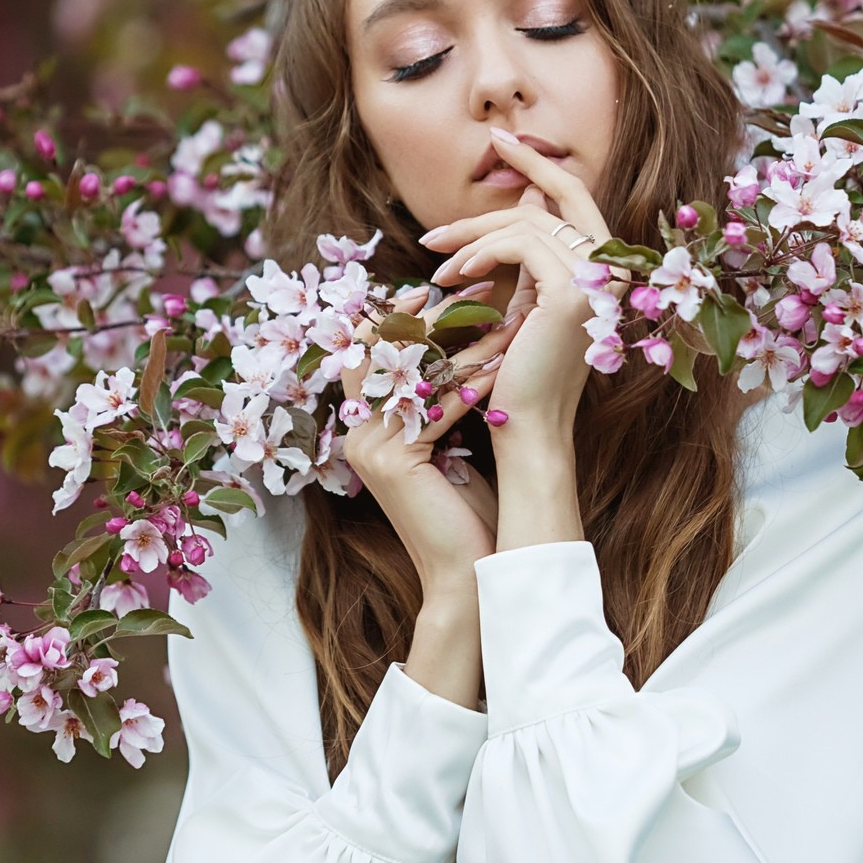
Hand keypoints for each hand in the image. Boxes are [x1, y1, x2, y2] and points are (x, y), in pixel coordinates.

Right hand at [340, 286, 517, 597]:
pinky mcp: (393, 462)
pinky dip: (469, 387)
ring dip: (464, 347)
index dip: (403, 314)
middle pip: (383, 349)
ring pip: (413, 374)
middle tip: (481, 293)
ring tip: (504, 325)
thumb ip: (442, 398)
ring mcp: (369, 447)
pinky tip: (502, 370)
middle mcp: (357, 433)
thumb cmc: (466, 509)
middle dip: (434, 318)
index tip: (448, 290)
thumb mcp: (450, 442)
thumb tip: (468, 340)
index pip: (370, 348)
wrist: (465, 573)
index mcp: (364, 425)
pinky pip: (433, 409)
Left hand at [419, 128, 613, 448]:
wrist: (532, 429)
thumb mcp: (528, 301)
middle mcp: (615, 268)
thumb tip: (527, 195)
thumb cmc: (523, 374)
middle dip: (504, 186)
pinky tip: (452, 280)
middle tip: (448, 206)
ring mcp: (598, 278)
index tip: (501, 141)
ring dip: (471, 238)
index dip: (540, 164)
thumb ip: (530, 253)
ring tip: (436, 268)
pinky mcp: (570, 291)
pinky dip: (478, 254)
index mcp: (609, 268)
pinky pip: (517, 244)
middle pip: (551, 201)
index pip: (576, 196)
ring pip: (527, 221)